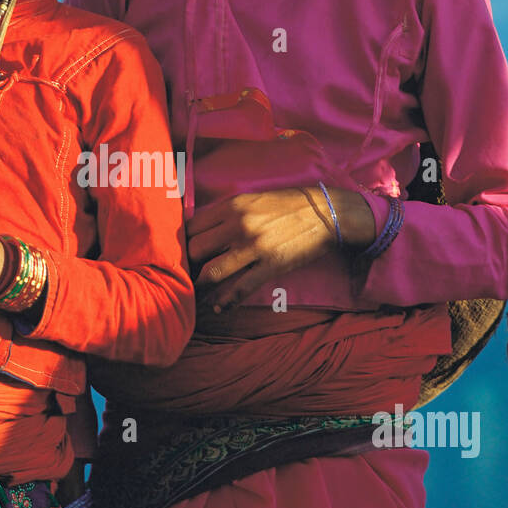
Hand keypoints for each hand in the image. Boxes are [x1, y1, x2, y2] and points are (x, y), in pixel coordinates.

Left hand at [187, 186, 374, 311]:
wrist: (324, 212)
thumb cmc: (286, 205)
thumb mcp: (252, 199)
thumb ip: (227, 213)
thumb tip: (201, 229)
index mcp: (232, 206)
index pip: (192, 226)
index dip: (183, 242)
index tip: (183, 253)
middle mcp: (238, 225)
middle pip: (195, 250)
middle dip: (188, 265)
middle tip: (186, 275)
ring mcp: (254, 246)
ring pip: (212, 272)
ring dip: (201, 286)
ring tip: (196, 294)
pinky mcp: (270, 265)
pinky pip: (241, 288)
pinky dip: (226, 302)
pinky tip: (219, 307)